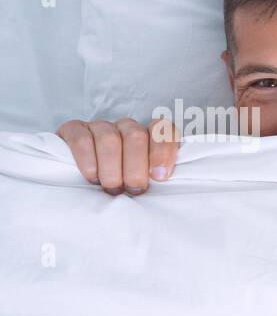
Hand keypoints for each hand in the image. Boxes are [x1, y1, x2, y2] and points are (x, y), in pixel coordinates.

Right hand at [56, 117, 179, 194]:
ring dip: (112, 169)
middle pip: (135, 136)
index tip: (159, 177)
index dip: (163, 152)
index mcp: (149, 136)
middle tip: (133, 189)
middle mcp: (126, 127)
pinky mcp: (74, 129)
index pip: (164, 131)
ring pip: (109, 139)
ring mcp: (100, 126)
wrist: (80, 179)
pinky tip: (92, 177)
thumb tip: (161, 180)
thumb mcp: (145, 181)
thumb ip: (156, 177)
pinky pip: (82, 139)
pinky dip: (88, 161)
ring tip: (112, 188)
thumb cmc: (124, 184)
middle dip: (135, 168)